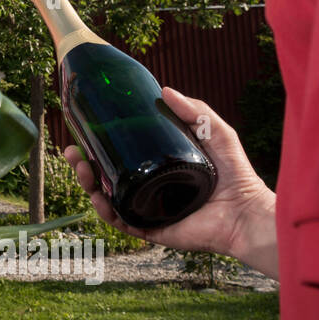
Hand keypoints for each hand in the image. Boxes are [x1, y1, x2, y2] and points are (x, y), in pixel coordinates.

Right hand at [61, 86, 277, 276]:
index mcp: (157, 170)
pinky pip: (122, 222)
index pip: (121, 158)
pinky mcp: (152, 230)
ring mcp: (148, 211)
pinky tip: (98, 197)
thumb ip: (195, 110)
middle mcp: (149, 190)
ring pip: (107, 200)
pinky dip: (106, 211)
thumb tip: (164, 89)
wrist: (247, 211)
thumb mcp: (215, 132)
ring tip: (81, 168)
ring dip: (88, 186)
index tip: (83, 134)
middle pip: (106, 179)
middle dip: (83, 166)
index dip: (99, 147)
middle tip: (71, 151)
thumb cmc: (236, 174)